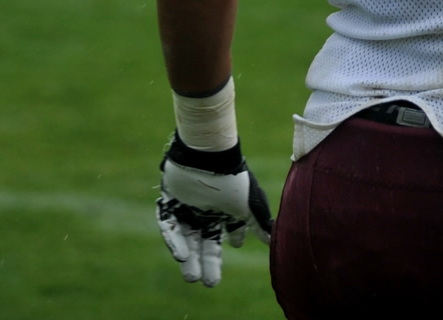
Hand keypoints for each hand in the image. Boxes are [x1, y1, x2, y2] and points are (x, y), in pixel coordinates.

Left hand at [157, 134, 274, 287]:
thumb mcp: (250, 205)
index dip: (235, 237)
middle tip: (210, 283)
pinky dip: (175, 241)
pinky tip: (181, 255)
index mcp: (228, 207)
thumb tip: (271, 241)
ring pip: (187, 238)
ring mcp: (188, 207)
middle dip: (209, 262)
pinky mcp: (170, 203)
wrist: (206, 158)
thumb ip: (260, 223)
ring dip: (190, 258)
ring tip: (192, 278)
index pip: (231, 227)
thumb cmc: (233, 180)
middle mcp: (208, 209)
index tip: (237, 245)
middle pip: (207, 241)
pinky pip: (170, 226)